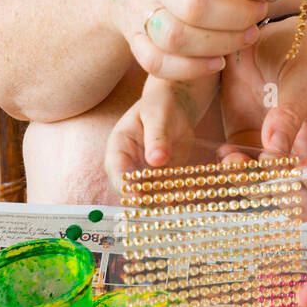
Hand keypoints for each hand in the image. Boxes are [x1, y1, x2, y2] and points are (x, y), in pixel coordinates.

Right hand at [104, 72, 219, 192]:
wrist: (176, 105)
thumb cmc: (161, 106)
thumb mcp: (158, 117)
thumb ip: (157, 137)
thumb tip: (156, 160)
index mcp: (119, 147)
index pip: (117, 171)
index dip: (126, 186)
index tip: (139, 196)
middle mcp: (129, 164)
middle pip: (131, 188)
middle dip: (145, 197)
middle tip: (163, 201)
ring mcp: (145, 171)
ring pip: (149, 192)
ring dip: (162, 199)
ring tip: (178, 200)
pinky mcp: (162, 175)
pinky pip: (167, 189)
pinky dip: (176, 193)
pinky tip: (188, 194)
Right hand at [106, 0, 306, 79]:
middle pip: (196, 5)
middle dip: (238, 15)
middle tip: (260, 14)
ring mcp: (141, 11)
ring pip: (176, 36)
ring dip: (219, 43)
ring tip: (246, 37)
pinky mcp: (135, 39)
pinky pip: (156, 62)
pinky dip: (189, 68)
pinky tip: (218, 63)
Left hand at [218, 17, 306, 220]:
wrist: (265, 38)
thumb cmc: (298, 52)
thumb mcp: (303, 74)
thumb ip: (292, 110)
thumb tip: (275, 149)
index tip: (301, 167)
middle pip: (306, 202)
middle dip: (285, 197)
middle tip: (265, 173)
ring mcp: (274, 157)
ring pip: (268, 195)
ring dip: (250, 187)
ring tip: (233, 161)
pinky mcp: (244, 150)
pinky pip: (238, 175)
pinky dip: (230, 171)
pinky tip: (225, 152)